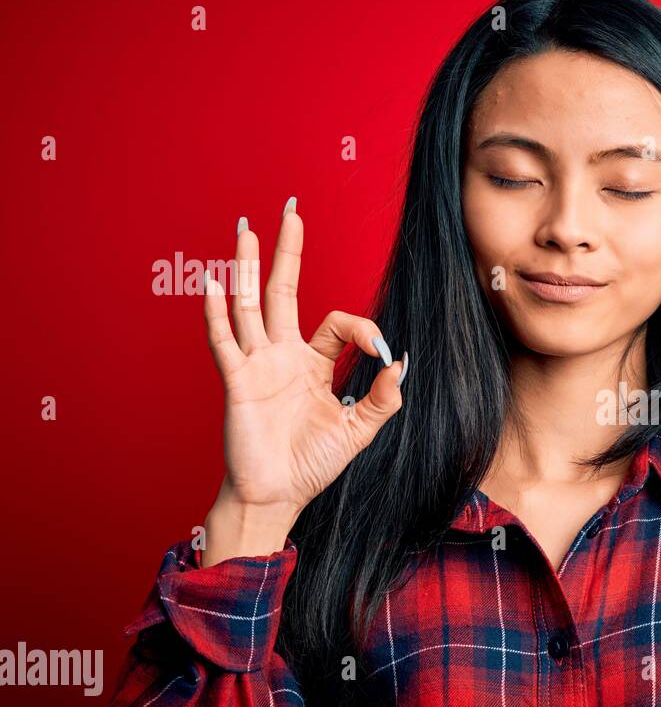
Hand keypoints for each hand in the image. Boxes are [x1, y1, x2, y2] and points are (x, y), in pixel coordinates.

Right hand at [203, 199, 407, 532]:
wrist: (278, 495)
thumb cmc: (312, 464)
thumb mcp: (359, 430)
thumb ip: (383, 398)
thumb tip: (400, 362)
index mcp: (313, 364)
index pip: (337, 323)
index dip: (363, 328)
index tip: (380, 351)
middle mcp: (282, 356)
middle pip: (283, 291)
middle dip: (288, 252)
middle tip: (290, 211)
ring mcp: (257, 365)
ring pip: (250, 305)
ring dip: (246, 267)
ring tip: (247, 230)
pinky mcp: (238, 381)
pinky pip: (225, 341)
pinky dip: (218, 313)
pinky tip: (214, 283)